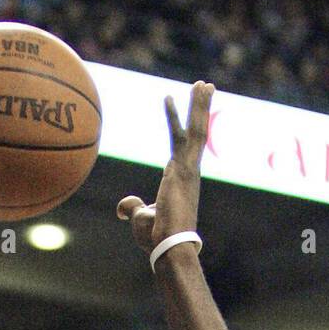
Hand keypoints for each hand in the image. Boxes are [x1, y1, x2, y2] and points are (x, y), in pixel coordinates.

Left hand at [116, 81, 212, 254]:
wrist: (168, 246)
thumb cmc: (155, 237)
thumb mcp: (141, 218)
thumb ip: (132, 208)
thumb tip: (123, 208)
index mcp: (180, 179)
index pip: (185, 147)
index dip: (187, 127)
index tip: (192, 112)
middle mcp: (189, 171)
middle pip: (198, 133)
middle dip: (201, 109)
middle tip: (205, 86)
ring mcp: (189, 169)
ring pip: (198, 130)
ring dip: (200, 105)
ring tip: (204, 83)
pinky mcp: (184, 169)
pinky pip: (185, 135)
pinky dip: (182, 115)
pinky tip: (176, 96)